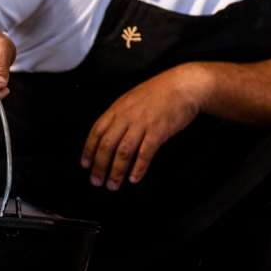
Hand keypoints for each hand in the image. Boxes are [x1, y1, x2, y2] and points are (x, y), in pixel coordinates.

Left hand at [82, 65, 211, 189]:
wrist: (185, 85)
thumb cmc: (160, 92)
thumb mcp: (133, 98)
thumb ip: (121, 114)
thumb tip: (110, 134)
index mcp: (118, 108)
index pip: (96, 131)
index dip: (89, 150)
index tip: (85, 165)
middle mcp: (127, 116)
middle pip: (107, 145)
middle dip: (99, 166)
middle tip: (96, 181)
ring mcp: (142, 124)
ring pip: (123, 152)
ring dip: (116, 171)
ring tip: (113, 185)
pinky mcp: (158, 131)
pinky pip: (145, 154)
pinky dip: (138, 168)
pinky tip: (134, 179)